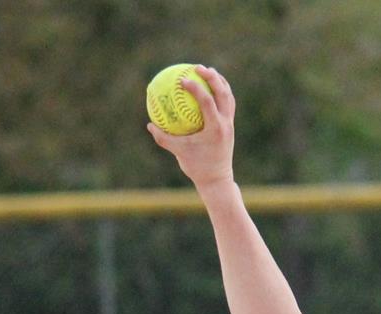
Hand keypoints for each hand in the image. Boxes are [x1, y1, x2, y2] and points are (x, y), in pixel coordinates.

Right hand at [146, 64, 235, 191]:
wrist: (217, 180)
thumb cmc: (197, 167)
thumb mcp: (178, 153)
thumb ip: (164, 138)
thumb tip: (150, 124)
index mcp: (215, 128)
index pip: (207, 102)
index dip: (195, 88)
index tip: (182, 79)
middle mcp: (226, 124)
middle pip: (223, 93)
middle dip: (212, 77)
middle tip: (198, 67)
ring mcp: (230, 124)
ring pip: (228, 97)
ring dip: (219, 82)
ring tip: (207, 71)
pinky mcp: (230, 126)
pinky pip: (226, 104)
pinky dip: (219, 93)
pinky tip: (208, 87)